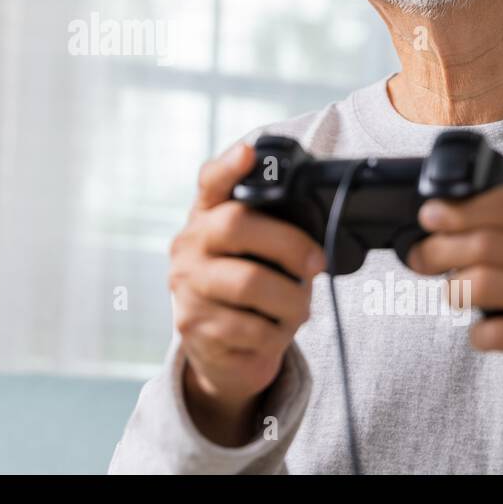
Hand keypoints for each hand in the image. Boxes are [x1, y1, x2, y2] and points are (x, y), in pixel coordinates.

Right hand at [170, 141, 324, 443]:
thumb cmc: (246, 291)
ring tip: (297, 307)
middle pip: (237, 226)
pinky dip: (276, 333)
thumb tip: (314, 243)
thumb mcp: (254, 255)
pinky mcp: (193, 326)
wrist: (219, 351)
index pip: (211, 183)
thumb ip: (271, 233)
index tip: (248, 152)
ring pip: (251, 283)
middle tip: (317, 264)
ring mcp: (186, 285)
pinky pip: (251, 328)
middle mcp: (188, 246)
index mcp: (206, 218)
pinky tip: (272, 332)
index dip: (229, 166)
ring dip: (291, 300)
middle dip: (290, 244)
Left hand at [406, 166, 502, 404]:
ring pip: (483, 286)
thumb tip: (491, 169)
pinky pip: (498, 333)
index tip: (429, 214)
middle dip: (440, 249)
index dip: (459, 207)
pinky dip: (477, 332)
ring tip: (450, 289)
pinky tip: (480, 328)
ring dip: (452, 288)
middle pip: (485, 245)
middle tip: (421, 255)